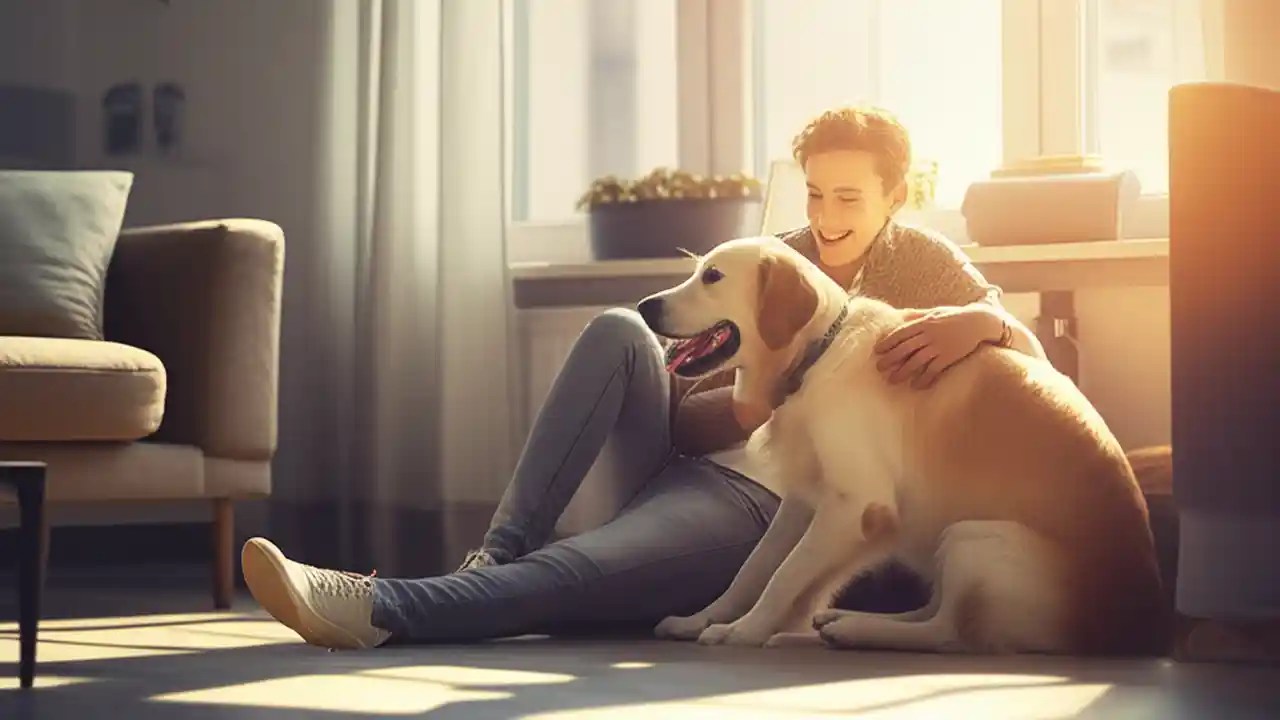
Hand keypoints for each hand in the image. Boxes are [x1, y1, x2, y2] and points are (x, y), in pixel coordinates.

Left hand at [874, 306, 1002, 388]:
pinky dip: (924, 378)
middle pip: (905, 348)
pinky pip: (934, 370)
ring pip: (917, 360)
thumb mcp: (934, 312)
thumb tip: (899, 315)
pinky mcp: (950, 356)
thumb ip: (917, 315)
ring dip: (903, 371)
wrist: (979, 321)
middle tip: (879, 368)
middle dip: (891, 359)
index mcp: (924, 322)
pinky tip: (916, 385)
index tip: (877, 350)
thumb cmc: (955, 316)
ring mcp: (940, 346)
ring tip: (892, 380)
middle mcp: (930, 334)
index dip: (888, 342)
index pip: (901, 333)